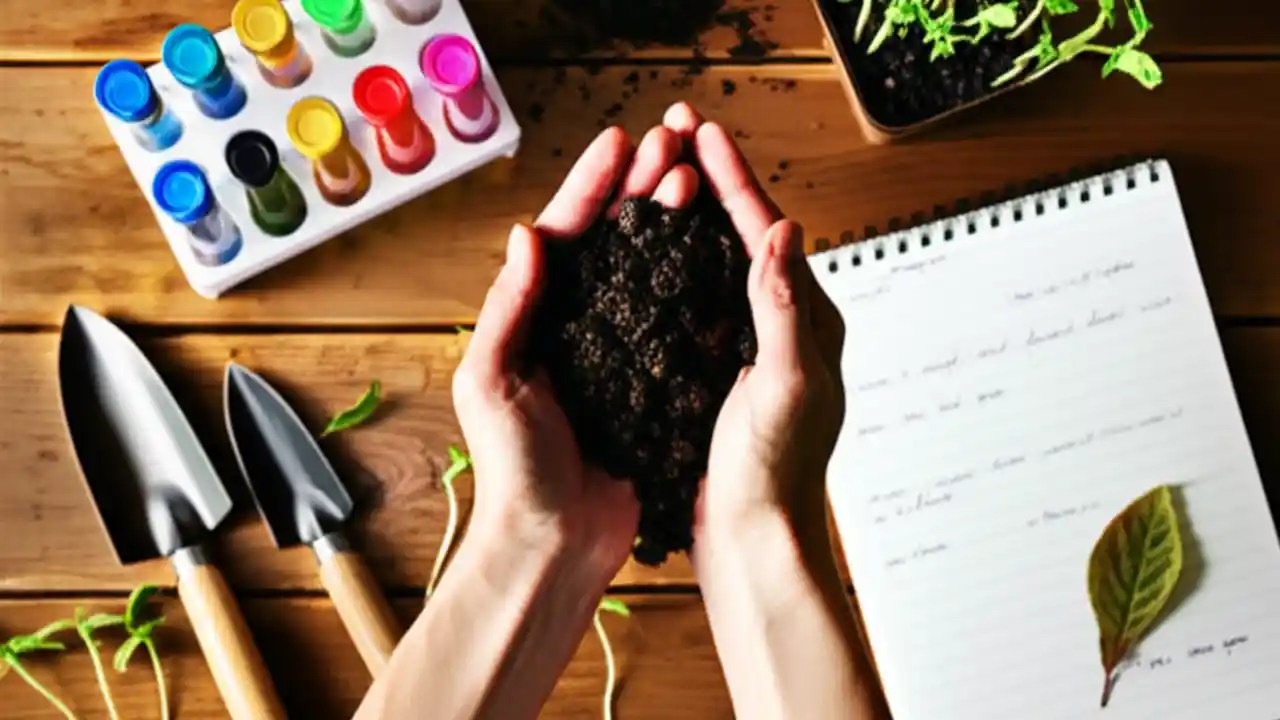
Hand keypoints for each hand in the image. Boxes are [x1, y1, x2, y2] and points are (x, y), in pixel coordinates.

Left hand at [452, 120, 700, 578]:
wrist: (554, 542)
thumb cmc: (513, 472)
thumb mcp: (494, 382)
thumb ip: (509, 309)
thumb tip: (527, 235)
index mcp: (533, 318)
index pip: (564, 235)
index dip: (592, 185)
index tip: (622, 141)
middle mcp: (576, 326)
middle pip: (612, 241)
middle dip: (640, 188)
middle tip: (673, 143)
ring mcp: (616, 352)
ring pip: (648, 271)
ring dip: (670, 223)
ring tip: (698, 178)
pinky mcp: (650, 382)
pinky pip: (674, 321)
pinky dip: (693, 282)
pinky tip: (717, 252)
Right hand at [662, 103, 845, 537]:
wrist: (756, 542)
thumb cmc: (773, 474)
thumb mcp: (782, 386)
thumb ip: (784, 308)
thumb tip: (785, 228)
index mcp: (806, 321)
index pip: (766, 229)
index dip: (730, 175)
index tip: (698, 129)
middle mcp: (784, 327)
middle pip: (744, 234)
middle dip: (710, 180)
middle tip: (674, 134)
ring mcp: (752, 350)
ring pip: (719, 263)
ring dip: (691, 215)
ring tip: (658, 176)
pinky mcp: (723, 374)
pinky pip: (700, 301)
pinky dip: (676, 265)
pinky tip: (647, 256)